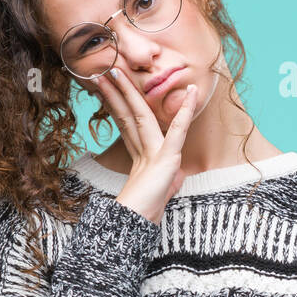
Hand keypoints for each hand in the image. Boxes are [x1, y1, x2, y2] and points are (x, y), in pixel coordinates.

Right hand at [96, 66, 197, 224]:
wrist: (135, 224)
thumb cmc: (144, 213)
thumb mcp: (160, 193)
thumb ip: (168, 180)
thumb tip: (177, 176)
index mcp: (140, 156)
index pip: (127, 122)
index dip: (118, 103)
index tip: (108, 85)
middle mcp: (143, 150)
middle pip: (128, 114)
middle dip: (116, 92)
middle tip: (104, 71)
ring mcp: (153, 152)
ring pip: (141, 115)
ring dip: (130, 92)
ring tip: (117, 72)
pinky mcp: (166, 158)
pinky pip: (178, 131)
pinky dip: (186, 112)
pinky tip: (192, 92)